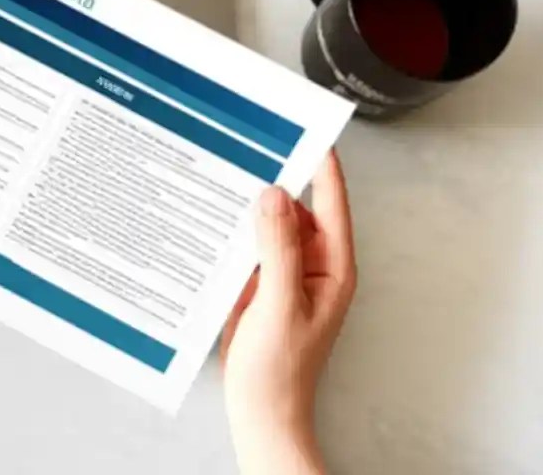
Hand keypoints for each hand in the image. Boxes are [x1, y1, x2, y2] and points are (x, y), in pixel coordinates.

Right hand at [220, 151, 355, 474]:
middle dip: (274, 180)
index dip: (321, 166)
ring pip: (267, 227)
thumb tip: (274, 195)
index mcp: (331, 267)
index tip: (308, 131)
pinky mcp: (258, 286)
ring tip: (225, 175)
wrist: (260, 410)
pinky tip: (211, 219)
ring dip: (247, 207)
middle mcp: (311, 266)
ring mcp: (284, 276)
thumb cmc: (280, 369)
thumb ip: (279, 247)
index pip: (330, 204)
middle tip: (251, 145)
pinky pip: (247, 248)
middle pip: (295, 210)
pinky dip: (231, 233)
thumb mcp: (281, 302)